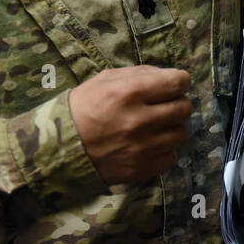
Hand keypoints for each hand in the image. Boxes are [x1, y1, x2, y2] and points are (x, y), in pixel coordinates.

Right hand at [69, 66, 192, 184]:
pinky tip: (150, 145)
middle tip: (163, 106)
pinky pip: (171, 157)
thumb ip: (141, 74)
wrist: (59, 146)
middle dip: (177, 103)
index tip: (172, 86)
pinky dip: (164, 150)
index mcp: (130, 92)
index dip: (179, 82)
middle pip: (185, 108)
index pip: (179, 82)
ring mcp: (140, 148)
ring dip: (172, 128)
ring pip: (181, 134)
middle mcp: (139, 120)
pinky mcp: (139, 169)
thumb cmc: (84, 107)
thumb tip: (171, 76)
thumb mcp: (107, 79)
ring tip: (156, 127)